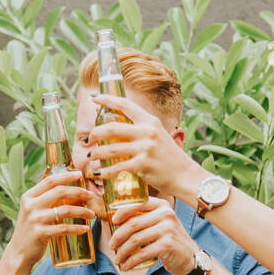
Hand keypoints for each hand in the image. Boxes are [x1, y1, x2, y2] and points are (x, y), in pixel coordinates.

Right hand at [5, 169, 96, 266]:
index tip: (80, 174)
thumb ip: (44, 200)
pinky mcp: (40, 233)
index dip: (66, 176)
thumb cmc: (30, 230)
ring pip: (65, 210)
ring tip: (92, 214)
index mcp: (28, 197)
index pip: (50, 181)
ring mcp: (35, 219)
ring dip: (82, 211)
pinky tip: (85, 228)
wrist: (18, 253)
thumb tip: (68, 190)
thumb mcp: (32, 211)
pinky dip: (77, 228)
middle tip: (91, 196)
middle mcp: (31, 206)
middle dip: (79, 192)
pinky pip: (64, 228)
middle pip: (60, 192)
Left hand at [84, 92, 205, 196]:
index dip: (107, 100)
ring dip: (97, 154)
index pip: (125, 104)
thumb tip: (117, 130)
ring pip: (111, 149)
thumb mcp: (158, 136)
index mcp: (150, 121)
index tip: (93, 99)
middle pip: (111, 128)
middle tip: (88, 140)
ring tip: (92, 157)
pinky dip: (105, 172)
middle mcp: (147, 131)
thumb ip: (141, 130)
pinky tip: (99, 174)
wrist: (185, 175)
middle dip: (95, 134)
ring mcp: (145, 148)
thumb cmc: (169, 157)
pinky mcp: (142, 164)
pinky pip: (117, 168)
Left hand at [109, 197, 200, 274]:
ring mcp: (168, 229)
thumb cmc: (169, 240)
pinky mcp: (167, 244)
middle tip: (111, 245)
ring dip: (122, 252)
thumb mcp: (160, 223)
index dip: (122, 212)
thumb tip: (116, 220)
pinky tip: (126, 267)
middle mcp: (166, 214)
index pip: (137, 204)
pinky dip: (131, 262)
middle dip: (118, 236)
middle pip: (133, 224)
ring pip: (136, 240)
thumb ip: (145, 218)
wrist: (190, 256)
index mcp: (162, 205)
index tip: (113, 222)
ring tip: (117, 259)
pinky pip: (143, 253)